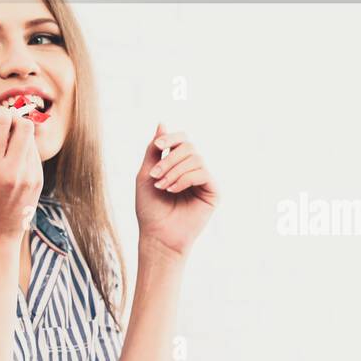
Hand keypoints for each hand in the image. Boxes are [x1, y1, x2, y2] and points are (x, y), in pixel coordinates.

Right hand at [0, 100, 42, 248]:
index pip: (3, 123)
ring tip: (5, 146)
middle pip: (25, 127)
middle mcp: (13, 171)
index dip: (1, 113)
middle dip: (15, 120)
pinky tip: (12, 162)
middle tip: (5, 125)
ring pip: (31, 139)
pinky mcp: (38, 181)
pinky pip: (34, 154)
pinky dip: (24, 150)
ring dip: (19, 135)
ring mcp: (29, 177)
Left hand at [134, 123, 218, 257]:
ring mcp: (205, 181)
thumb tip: (162, 123)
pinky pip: (203, 173)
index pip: (183, 140)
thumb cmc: (150, 209)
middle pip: (189, 146)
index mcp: (180, 165)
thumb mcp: (146, 174)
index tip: (158, 146)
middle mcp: (194, 170)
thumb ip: (154, 150)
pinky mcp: (214, 192)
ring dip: (174, 171)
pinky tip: (172, 190)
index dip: (172, 138)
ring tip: (162, 186)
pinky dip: (185, 179)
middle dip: (170, 159)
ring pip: (195, 159)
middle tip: (155, 175)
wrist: (158, 236)